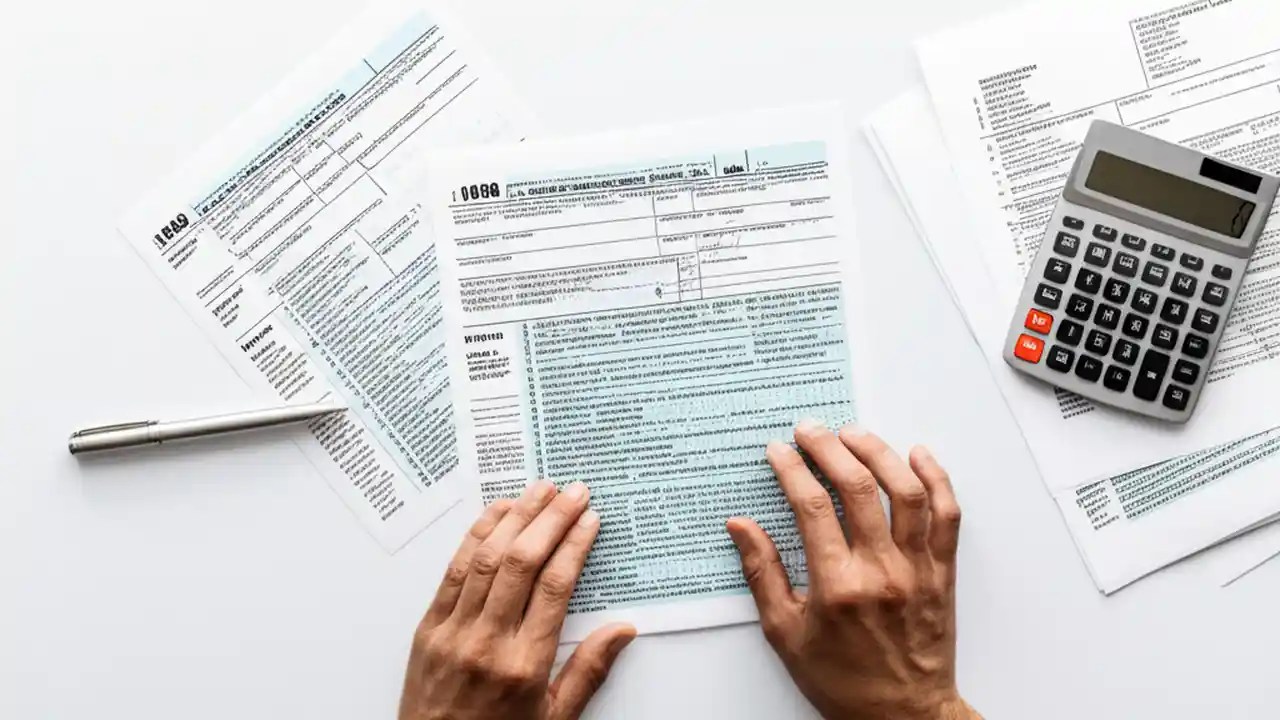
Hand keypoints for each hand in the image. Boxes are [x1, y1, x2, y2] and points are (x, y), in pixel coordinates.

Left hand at [399, 481, 635, 719]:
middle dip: (552, 519)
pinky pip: (454, 571)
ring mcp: (453, 631)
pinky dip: (476, 535)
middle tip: (574, 492)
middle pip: (523, 562)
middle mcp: (487, 642)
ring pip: (487, 558)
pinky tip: (496, 514)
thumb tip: (624, 630)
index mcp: (524, 665)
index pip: (554, 587)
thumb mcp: (554, 719)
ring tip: (540, 490)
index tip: (590, 520)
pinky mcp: (428, 628)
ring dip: (516, 517)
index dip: (575, 545)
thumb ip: (588, 671)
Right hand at [727, 422, 979, 719]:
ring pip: (905, 492)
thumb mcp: (785, 633)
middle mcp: (881, 571)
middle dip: (829, 448)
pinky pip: (947, 516)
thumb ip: (762, 573)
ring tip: (855, 434)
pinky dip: (936, 479)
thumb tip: (740, 526)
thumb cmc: (842, 681)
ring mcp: (917, 569)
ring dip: (879, 453)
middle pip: (857, 488)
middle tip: (810, 430)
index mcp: (837, 586)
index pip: (811, 507)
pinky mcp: (943, 573)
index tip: (779, 451)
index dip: (792, 469)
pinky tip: (919, 456)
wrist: (903, 715)